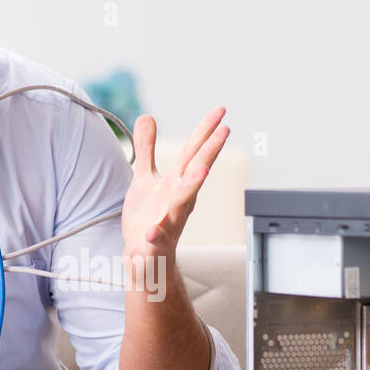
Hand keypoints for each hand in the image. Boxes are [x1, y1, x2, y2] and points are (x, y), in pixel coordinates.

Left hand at [121, 106, 229, 263]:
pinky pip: (157, 239)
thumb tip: (147, 116)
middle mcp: (179, 200)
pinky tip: (152, 229)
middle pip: (196, 171)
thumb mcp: (145, 179)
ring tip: (201, 170)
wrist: (144, 258)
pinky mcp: (154, 243)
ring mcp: (169, 221)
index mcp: (177, 183)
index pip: (194, 153)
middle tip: (225, 130)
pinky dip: (156, 234)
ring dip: (192, 186)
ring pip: (183, 203)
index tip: (221, 111)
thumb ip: (146, 149)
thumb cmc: (149, 217)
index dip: (206, 131)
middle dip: (210, 150)